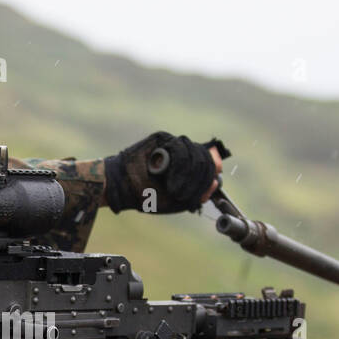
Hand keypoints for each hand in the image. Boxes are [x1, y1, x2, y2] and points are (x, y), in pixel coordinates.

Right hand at [102, 131, 225, 213]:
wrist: (121, 186)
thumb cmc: (147, 195)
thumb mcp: (177, 200)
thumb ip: (198, 193)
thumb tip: (217, 182)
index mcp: (187, 166)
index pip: (209, 162)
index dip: (213, 172)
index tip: (213, 183)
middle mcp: (182, 152)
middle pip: (204, 158)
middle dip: (201, 177)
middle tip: (185, 194)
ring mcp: (172, 143)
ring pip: (195, 152)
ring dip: (189, 174)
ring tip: (176, 191)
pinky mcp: (163, 138)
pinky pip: (180, 147)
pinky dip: (180, 166)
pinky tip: (171, 181)